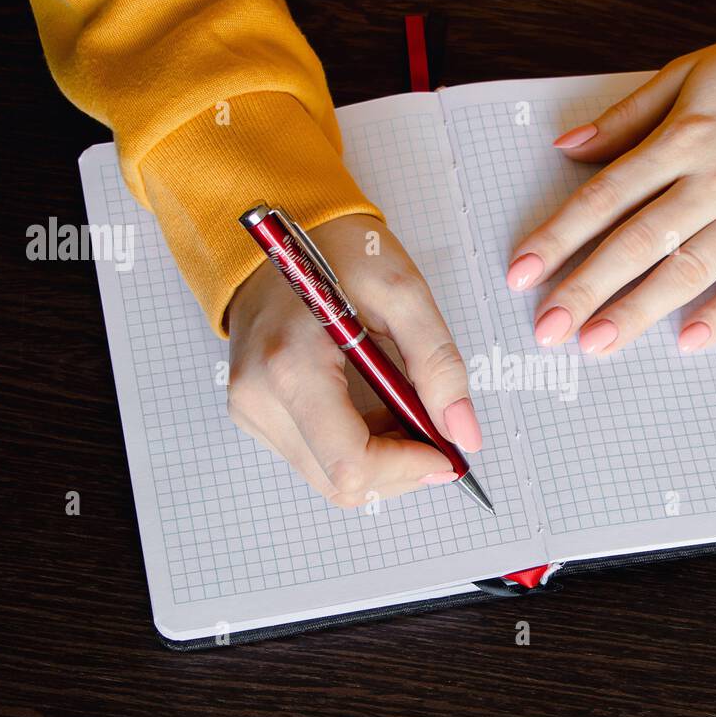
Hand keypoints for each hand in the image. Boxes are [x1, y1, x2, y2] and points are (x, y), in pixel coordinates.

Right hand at [226, 214, 480, 507]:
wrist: (280, 232)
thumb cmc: (338, 251)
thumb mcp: (404, 292)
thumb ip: (438, 364)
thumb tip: (464, 432)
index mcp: (292, 366)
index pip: (351, 463)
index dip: (408, 469)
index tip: (446, 451)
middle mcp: (260, 399)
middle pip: (342, 483)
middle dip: (401, 469)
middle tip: (435, 430)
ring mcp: (251, 411)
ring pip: (331, 478)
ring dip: (382, 459)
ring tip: (403, 406)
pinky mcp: (254, 415)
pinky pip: (316, 458)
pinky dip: (358, 448)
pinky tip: (375, 407)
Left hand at [508, 33, 715, 354]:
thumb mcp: (688, 74)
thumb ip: (625, 117)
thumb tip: (566, 147)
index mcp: (685, 138)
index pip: (606, 196)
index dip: (559, 237)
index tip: (522, 272)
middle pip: (638, 242)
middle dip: (586, 289)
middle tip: (548, 329)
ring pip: (689, 269)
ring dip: (638, 310)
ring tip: (597, 344)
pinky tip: (687, 341)